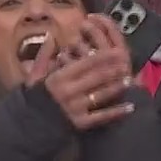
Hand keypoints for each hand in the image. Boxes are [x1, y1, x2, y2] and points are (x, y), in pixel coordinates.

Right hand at [27, 15, 135, 130]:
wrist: (32, 123)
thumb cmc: (36, 96)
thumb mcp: (36, 74)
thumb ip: (45, 55)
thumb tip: (52, 36)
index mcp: (59, 77)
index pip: (85, 64)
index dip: (102, 57)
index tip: (116, 51)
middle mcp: (69, 92)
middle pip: (96, 78)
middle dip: (113, 70)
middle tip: (127, 64)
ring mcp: (76, 108)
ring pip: (100, 95)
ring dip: (116, 87)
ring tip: (129, 81)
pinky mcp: (81, 123)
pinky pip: (101, 116)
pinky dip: (116, 112)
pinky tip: (129, 107)